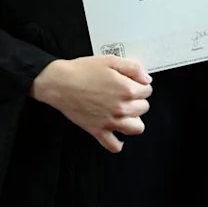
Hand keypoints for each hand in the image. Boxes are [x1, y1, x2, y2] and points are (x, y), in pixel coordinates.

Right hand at [30, 56, 152, 152]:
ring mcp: (110, 122)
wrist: (60, 83)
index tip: (135, 84)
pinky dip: (118, 142)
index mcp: (126, 89)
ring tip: (126, 113)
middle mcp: (121, 107)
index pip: (147, 91)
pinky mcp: (98, 131)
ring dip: (134, 120)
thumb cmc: (81, 71)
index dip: (142, 85)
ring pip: (137, 128)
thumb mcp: (110, 60)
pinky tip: (116, 132)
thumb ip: (133, 67)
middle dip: (138, 100)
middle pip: (144, 108)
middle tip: (127, 95)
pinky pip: (114, 146)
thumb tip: (146, 78)